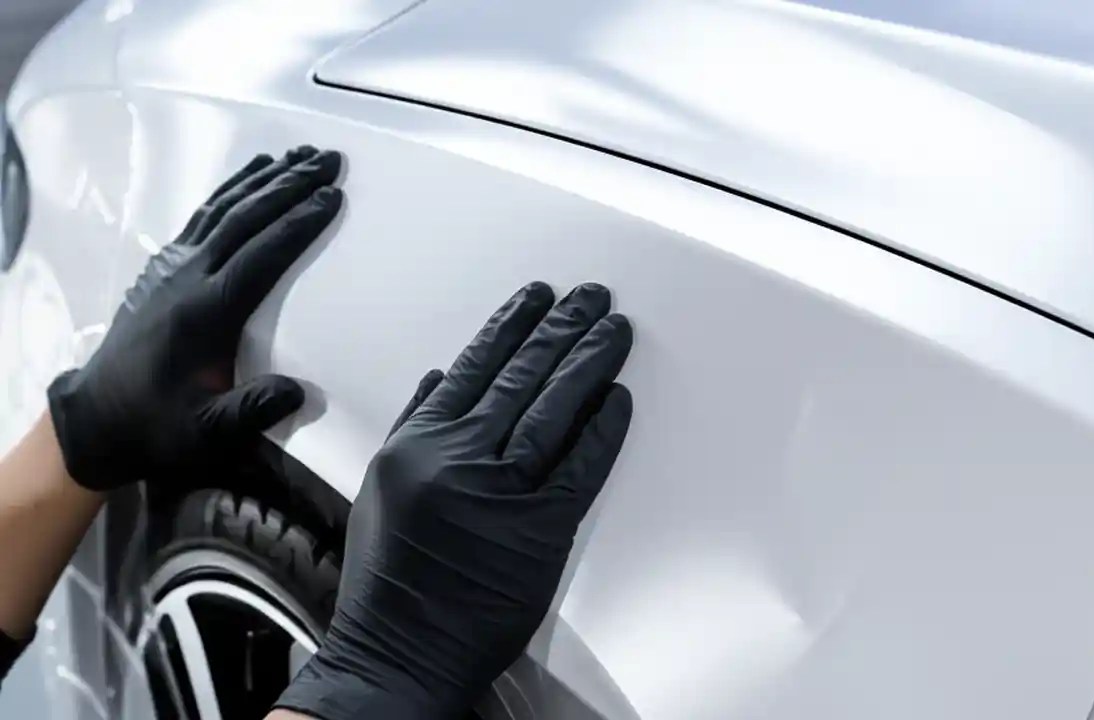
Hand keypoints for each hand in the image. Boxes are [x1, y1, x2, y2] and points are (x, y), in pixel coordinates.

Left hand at [47, 146, 343, 490]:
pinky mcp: (165, 266)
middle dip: (290, 185)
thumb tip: (298, 391)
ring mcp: (172, 267)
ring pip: (224, 208)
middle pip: (245, 219)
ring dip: (265, 179)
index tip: (332, 197)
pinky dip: (232, 188)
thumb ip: (249, 411)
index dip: (298, 224)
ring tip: (301, 153)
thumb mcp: (203, 433)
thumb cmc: (157, 426)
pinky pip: (204, 215)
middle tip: (330, 160)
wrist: (97, 418)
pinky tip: (254, 171)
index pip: (260, 256)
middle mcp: (188, 278)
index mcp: (204, 313)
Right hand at [276, 282, 633, 718]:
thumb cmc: (388, 580)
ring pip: (555, 408)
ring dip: (589, 362)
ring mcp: (502, 492)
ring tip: (613, 330)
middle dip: (562, 328)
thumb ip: (409, 426)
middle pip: (522, 376)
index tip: (536, 298)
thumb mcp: (380, 489)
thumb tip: (435, 377)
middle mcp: (459, 458)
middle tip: (590, 297)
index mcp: (417, 443)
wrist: (399, 652)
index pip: (473, 365)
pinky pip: (581, 466)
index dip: (512, 326)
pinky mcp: (540, 529)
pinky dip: (603, 430)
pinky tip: (619, 399)